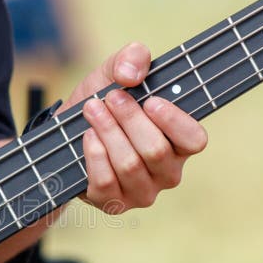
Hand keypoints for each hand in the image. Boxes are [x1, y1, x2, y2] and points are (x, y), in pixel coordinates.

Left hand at [64, 42, 207, 213]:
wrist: (67, 135)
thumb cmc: (103, 105)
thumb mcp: (113, 73)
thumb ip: (130, 59)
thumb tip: (130, 73)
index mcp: (180, 143)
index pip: (195, 140)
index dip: (175, 122)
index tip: (151, 101)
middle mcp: (167, 172)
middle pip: (155, 150)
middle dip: (129, 119)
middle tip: (110, 97)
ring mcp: (142, 192)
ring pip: (130, 165)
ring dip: (108, 132)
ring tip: (92, 110)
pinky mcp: (114, 203)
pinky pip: (106, 183)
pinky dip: (94, 155)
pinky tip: (87, 137)